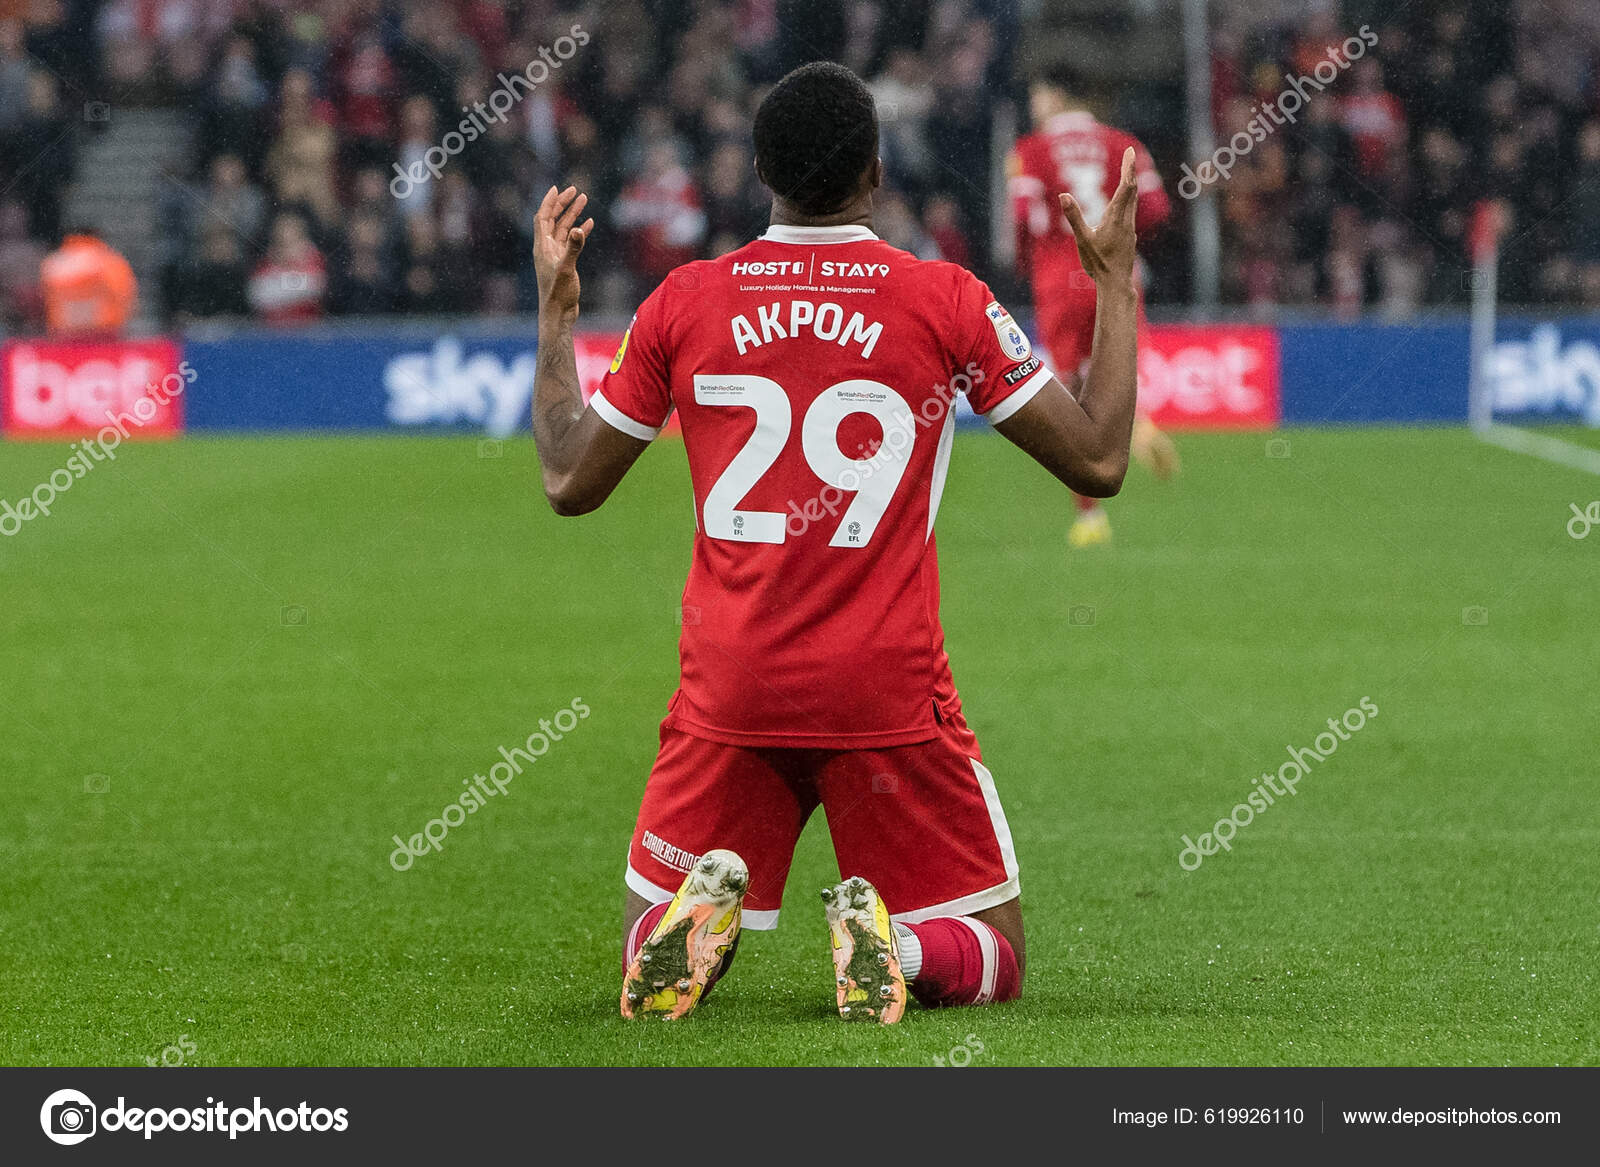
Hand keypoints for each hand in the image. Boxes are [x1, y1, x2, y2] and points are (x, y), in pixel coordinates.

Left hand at [534, 185, 595, 317]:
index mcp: (542, 246)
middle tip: (575, 190)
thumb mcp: (566, 269)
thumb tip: (577, 229)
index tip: (557, 188)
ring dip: (572, 214)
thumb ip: (572, 248)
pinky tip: (589, 223)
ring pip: (563, 228)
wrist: (559, 314)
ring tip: (584, 200)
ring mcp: (556, 255)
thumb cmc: (558, 294)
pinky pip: (571, 241)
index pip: (543, 217)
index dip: (549, 202)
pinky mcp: (564, 263)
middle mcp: (547, 248)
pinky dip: (579, 231)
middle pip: (553, 219)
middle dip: (563, 204)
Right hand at [1060, 146, 1137, 289]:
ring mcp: (1129, 229)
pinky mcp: (1129, 236)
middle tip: (1129, 155)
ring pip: (1132, 201)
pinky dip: (1128, 199)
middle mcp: (1126, 220)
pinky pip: (1130, 212)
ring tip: (1128, 173)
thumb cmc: (1098, 263)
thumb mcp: (1082, 240)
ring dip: (1130, 185)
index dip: (1128, 167)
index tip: (1130, 151)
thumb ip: (1074, 217)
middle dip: (1129, 171)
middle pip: (1131, 190)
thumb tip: (1064, 196)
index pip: (1126, 186)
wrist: (1115, 283)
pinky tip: (1125, 203)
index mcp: (1116, 217)